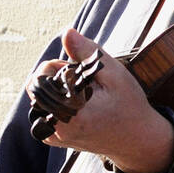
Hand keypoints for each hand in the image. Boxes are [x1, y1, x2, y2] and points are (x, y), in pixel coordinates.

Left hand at [29, 28, 173, 172]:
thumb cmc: (129, 105)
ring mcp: (53, 136)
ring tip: (83, 95)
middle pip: (37, 86)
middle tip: (85, 84)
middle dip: (56, 77)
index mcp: (70, 112)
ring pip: (39, 98)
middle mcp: (57, 128)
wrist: (137, 140)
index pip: (42, 75)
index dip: (60, 65)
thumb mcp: (115, 75)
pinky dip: (57, 103)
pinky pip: (43, 110)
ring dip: (56, 90)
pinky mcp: (53, 139)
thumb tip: (67, 32)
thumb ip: (88, 52)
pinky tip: (78, 105)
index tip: (81, 73)